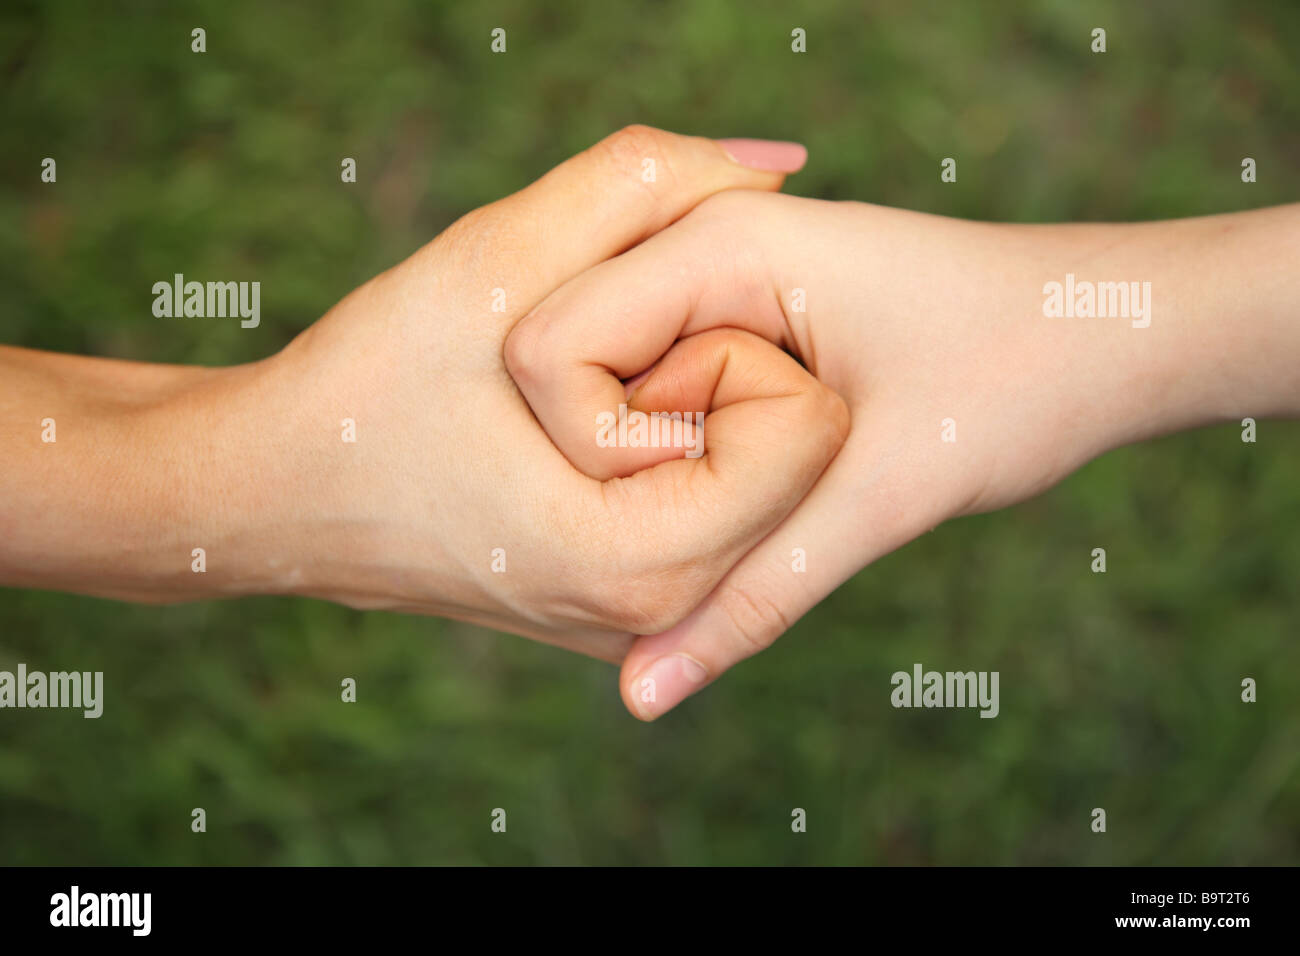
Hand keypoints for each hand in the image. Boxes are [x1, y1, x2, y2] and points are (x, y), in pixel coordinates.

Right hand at [1, 128, 848, 667]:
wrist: (276, 492)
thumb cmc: (370, 381)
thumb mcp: (498, 258)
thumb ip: (650, 184)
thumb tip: (785, 166)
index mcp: (642, 561)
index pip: (812, 423)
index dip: (723, 340)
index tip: (618, 340)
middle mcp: (660, 618)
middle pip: (797, 453)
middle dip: (718, 376)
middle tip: (596, 366)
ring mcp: (644, 625)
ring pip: (762, 480)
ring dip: (700, 406)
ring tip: (585, 399)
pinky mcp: (627, 611)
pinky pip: (717, 508)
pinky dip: (682, 448)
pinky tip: (594, 431)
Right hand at [509, 190, 1299, 713]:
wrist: (1119, 330)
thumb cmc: (1021, 378)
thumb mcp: (882, 495)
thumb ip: (753, 593)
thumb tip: (641, 698)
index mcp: (719, 247)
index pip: (549, 344)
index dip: (581, 443)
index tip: (676, 493)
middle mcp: (709, 250)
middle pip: (580, 372)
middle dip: (631, 460)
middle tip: (746, 498)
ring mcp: (731, 284)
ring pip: (631, 392)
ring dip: (673, 463)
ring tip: (780, 480)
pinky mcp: (755, 323)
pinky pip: (682, 395)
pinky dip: (703, 451)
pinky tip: (759, 478)